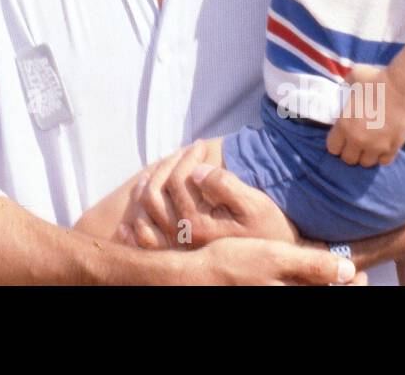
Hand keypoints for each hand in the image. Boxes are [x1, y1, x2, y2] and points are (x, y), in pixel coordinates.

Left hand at [121, 142, 296, 250]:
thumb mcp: (254, 204)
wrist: (270, 259)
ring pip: (147, 210)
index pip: (177, 181)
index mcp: (197, 224)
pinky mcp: (177, 251)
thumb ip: (224, 185)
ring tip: (161, 167)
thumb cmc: (266, 228)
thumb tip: (196, 170)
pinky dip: (137, 226)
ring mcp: (177, 245)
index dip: (187, 157)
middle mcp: (181, 236)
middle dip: (168, 165)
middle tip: (185, 151)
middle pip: (156, 193)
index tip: (201, 145)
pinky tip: (134, 211)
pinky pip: (146, 240)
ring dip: (149, 184)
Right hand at [181, 237, 362, 285]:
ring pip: (309, 296)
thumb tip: (348, 270)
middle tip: (352, 275)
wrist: (197, 276)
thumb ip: (311, 264)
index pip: (337, 296)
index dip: (355, 286)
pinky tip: (302, 279)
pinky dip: (305, 288)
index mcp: (294, 296)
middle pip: (324, 297)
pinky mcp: (265, 298)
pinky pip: (293, 294)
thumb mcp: (274, 256)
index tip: (360, 273)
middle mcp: (286, 302)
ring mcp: (273, 301)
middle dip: (342, 287)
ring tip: (329, 276)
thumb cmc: (233, 263)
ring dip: (323, 288)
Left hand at [326, 64, 404, 167]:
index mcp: (344, 124)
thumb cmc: (375, 80)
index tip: (341, 138)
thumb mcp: (352, 79)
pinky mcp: (393, 147)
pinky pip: (384, 161)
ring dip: (366, 156)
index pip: (333, 148)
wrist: (402, 87)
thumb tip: (344, 89)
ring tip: (368, 147)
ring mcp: (377, 146)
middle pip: (348, 159)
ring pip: (366, 163)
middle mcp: (358, 139)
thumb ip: (345, 87)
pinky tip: (382, 147)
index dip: (336, 144)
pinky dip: (382, 156)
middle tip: (355, 143)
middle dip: (350, 152)